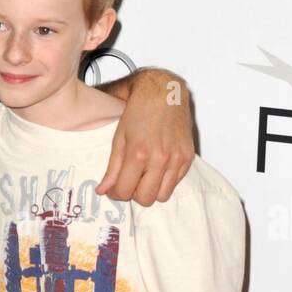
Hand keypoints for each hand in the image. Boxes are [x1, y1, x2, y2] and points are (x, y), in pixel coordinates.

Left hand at [96, 69, 194, 205]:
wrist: (164, 92)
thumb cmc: (139, 112)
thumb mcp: (119, 139)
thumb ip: (112, 168)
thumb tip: (103, 191)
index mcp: (138, 153)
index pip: (125, 192)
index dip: (116, 193)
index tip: (114, 187)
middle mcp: (160, 158)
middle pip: (145, 199)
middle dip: (134, 194)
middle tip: (130, 181)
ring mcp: (177, 159)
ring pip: (162, 196)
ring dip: (151, 190)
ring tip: (145, 175)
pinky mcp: (188, 156)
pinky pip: (176, 183)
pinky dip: (165, 181)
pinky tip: (158, 166)